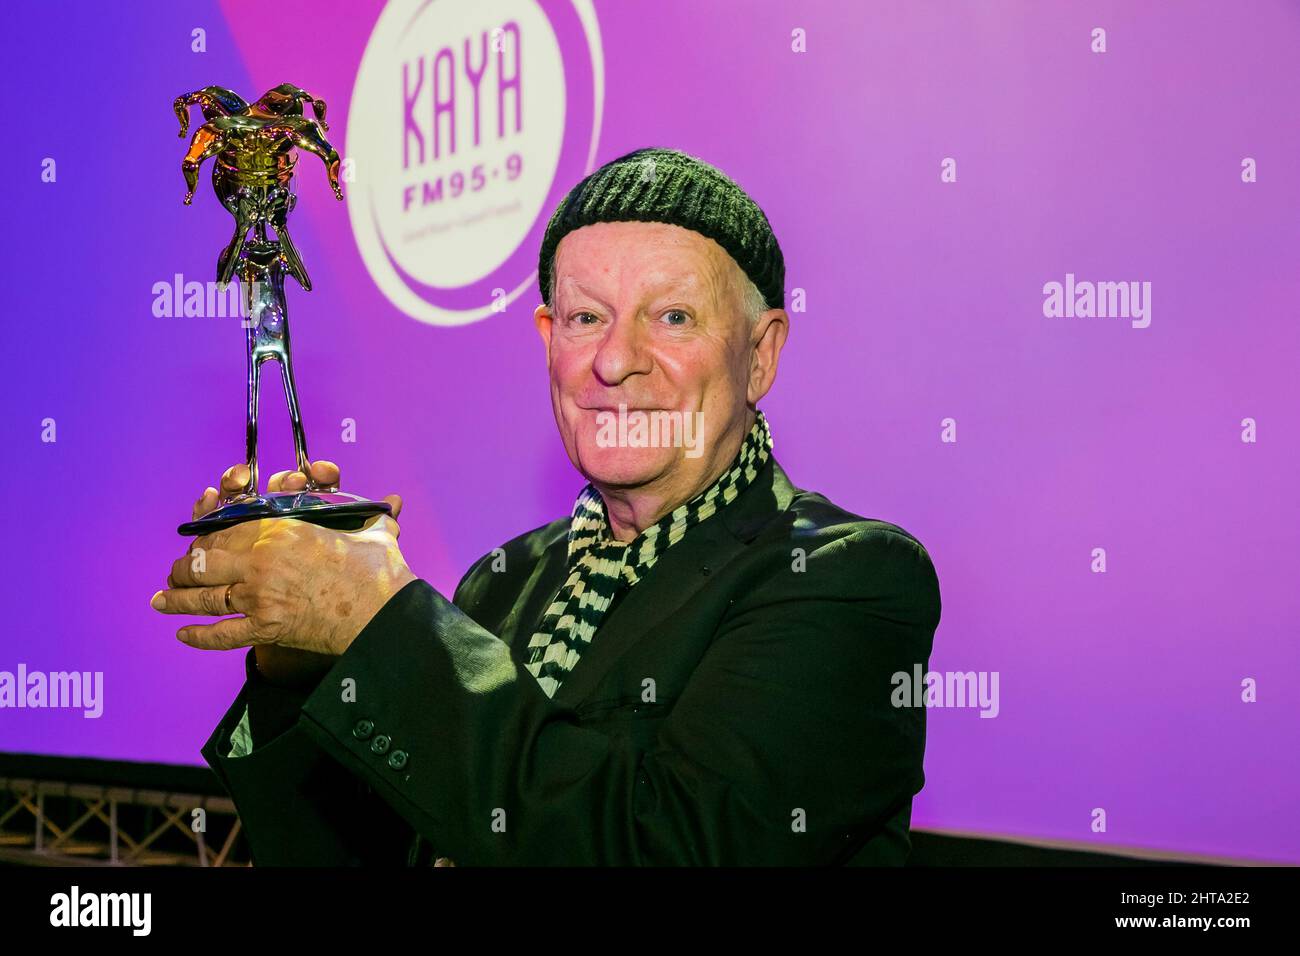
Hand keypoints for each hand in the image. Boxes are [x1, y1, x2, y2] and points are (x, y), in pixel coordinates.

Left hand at [157, 461, 415, 662]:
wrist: (383, 613)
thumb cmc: (379, 571)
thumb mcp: (373, 533)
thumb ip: (373, 515)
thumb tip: (394, 502)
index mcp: (282, 530)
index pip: (227, 528)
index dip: (208, 535)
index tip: (201, 542)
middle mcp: (261, 560)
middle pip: (206, 561)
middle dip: (186, 567)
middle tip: (178, 572)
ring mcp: (259, 596)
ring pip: (203, 596)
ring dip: (178, 598)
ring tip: (162, 599)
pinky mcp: (265, 628)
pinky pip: (221, 634)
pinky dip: (198, 636)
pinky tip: (182, 634)